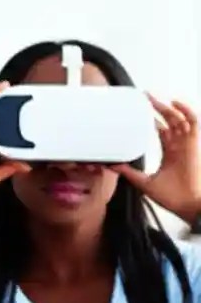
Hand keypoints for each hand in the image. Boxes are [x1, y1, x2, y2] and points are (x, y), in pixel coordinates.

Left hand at [110, 94, 200, 222]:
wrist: (186, 205)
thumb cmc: (171, 196)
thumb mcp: (143, 181)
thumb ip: (128, 172)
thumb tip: (110, 165)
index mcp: (170, 153)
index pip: (163, 131)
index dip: (154, 120)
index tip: (141, 110)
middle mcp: (179, 146)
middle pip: (169, 121)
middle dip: (158, 108)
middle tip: (145, 97)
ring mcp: (187, 144)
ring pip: (179, 119)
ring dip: (168, 107)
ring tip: (153, 98)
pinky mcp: (193, 145)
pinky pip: (192, 123)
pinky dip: (186, 111)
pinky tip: (174, 102)